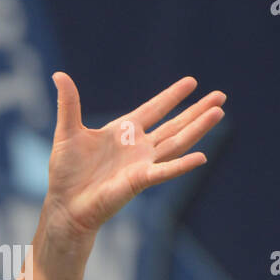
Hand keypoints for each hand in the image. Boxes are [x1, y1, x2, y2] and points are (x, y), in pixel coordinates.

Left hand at [45, 72, 225, 237]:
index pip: (154, 109)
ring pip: (177, 143)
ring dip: (198, 129)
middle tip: (220, 96)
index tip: (192, 82)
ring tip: (218, 113)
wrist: (64, 204)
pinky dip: (182, 165)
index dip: (172, 96)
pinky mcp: (140, 181)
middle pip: (174, 124)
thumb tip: (59, 75)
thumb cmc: (66, 173)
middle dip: (197, 110)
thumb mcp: (67, 132)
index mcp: (123, 132)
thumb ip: (69, 104)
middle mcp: (138, 147)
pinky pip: (164, 171)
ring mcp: (142, 164)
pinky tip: (201, 156)